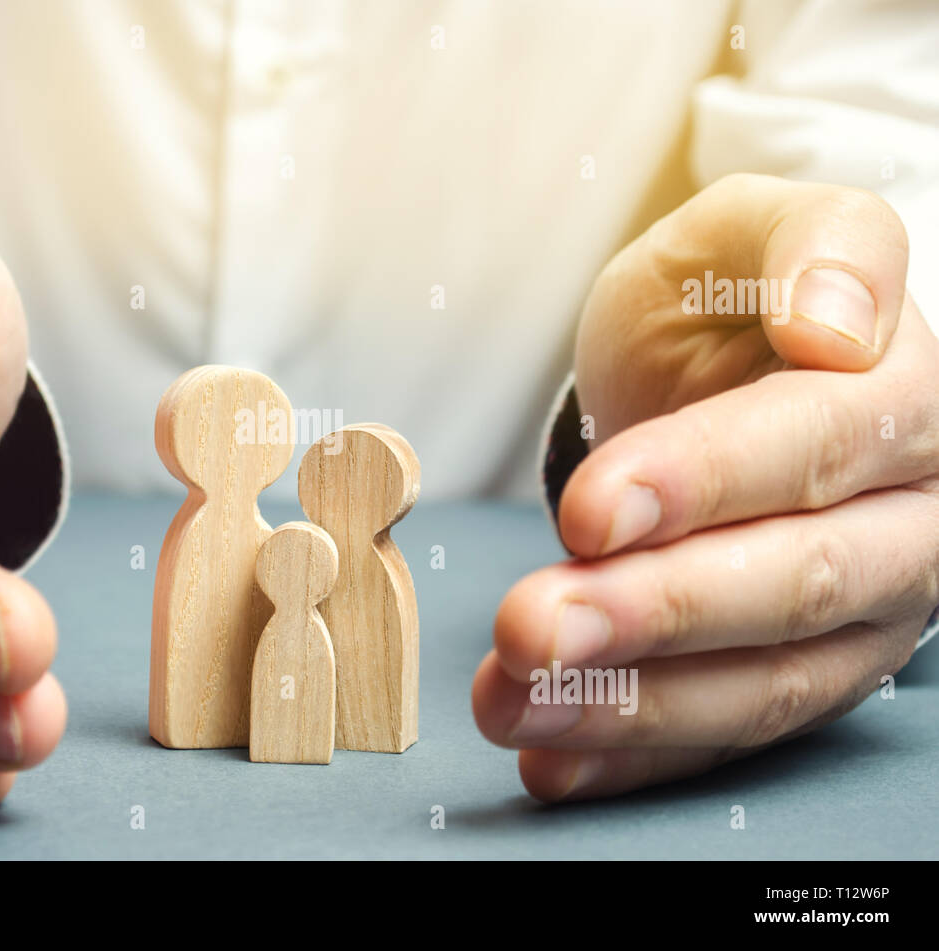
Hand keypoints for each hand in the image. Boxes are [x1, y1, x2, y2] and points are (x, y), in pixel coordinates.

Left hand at [473, 173, 934, 799]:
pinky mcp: (805, 677)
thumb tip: (836, 323)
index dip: (705, 482)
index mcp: (905, 395)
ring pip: (766, 681)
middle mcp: (910, 519)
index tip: (587, 511)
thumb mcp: (744, 231)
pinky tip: (551, 758)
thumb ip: (805, 243)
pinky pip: (730, 734)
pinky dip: (637, 756)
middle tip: (528, 627)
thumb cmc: (728, 306)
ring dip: (630, 703)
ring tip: (511, 701)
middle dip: (654, 613)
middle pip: (795, 580)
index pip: (819, 443)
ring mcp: (866, 616)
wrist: (729, 381)